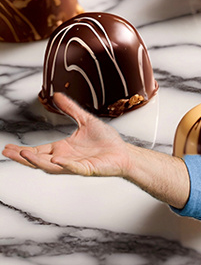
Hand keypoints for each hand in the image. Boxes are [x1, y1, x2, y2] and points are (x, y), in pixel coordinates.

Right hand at [3, 93, 131, 177]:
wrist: (124, 152)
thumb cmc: (106, 141)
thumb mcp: (85, 120)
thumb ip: (71, 109)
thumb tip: (57, 96)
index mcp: (62, 149)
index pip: (38, 151)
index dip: (23, 150)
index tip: (7, 148)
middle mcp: (65, 159)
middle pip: (39, 160)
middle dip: (24, 157)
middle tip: (9, 152)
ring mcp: (75, 165)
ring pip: (52, 166)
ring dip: (38, 161)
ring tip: (24, 154)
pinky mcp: (88, 169)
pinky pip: (75, 168)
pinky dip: (66, 165)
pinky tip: (58, 160)